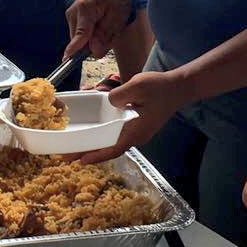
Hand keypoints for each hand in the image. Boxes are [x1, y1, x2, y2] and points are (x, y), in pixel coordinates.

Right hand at [64, 0, 133, 60]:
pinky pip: (80, 37)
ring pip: (80, 41)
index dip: (75, 49)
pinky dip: (91, 37)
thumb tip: (93, 51)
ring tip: (106, 27)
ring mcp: (70, 17)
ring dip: (94, 41)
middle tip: (111, 32)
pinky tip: (99, 26)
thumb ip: (106, 34)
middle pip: (80, 41)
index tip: (66, 60)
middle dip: (96, 44)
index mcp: (86, 8)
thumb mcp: (118, 15)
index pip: (81, 33)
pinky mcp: (71, 20)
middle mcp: (73, 12)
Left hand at [72, 68, 189, 165]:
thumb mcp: (138, 86)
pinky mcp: (137, 126)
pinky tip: (93, 132)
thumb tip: (107, 101)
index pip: (114, 149)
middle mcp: (137, 136)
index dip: (97, 156)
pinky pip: (116, 134)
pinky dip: (103, 136)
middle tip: (67, 156)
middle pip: (109, 149)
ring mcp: (137, 132)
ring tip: (75, 147)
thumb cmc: (160, 87)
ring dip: (94, 146)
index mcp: (137, 131)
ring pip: (112, 143)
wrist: (179, 87)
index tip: (81, 160)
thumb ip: (120, 95)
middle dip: (88, 153)